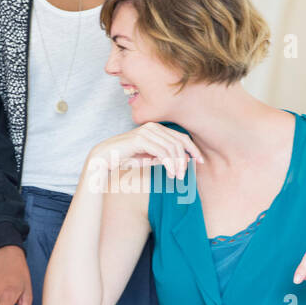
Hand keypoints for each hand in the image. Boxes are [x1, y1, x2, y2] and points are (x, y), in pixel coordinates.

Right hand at [88, 122, 204, 183]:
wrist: (105, 157)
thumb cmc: (126, 157)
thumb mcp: (149, 157)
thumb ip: (164, 157)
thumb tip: (182, 161)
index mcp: (156, 128)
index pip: (180, 137)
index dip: (192, 149)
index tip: (200, 161)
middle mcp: (153, 127)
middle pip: (178, 141)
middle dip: (185, 158)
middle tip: (185, 174)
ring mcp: (147, 131)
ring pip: (171, 147)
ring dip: (177, 164)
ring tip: (177, 176)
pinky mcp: (141, 139)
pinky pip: (162, 152)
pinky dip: (169, 164)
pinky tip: (170, 173)